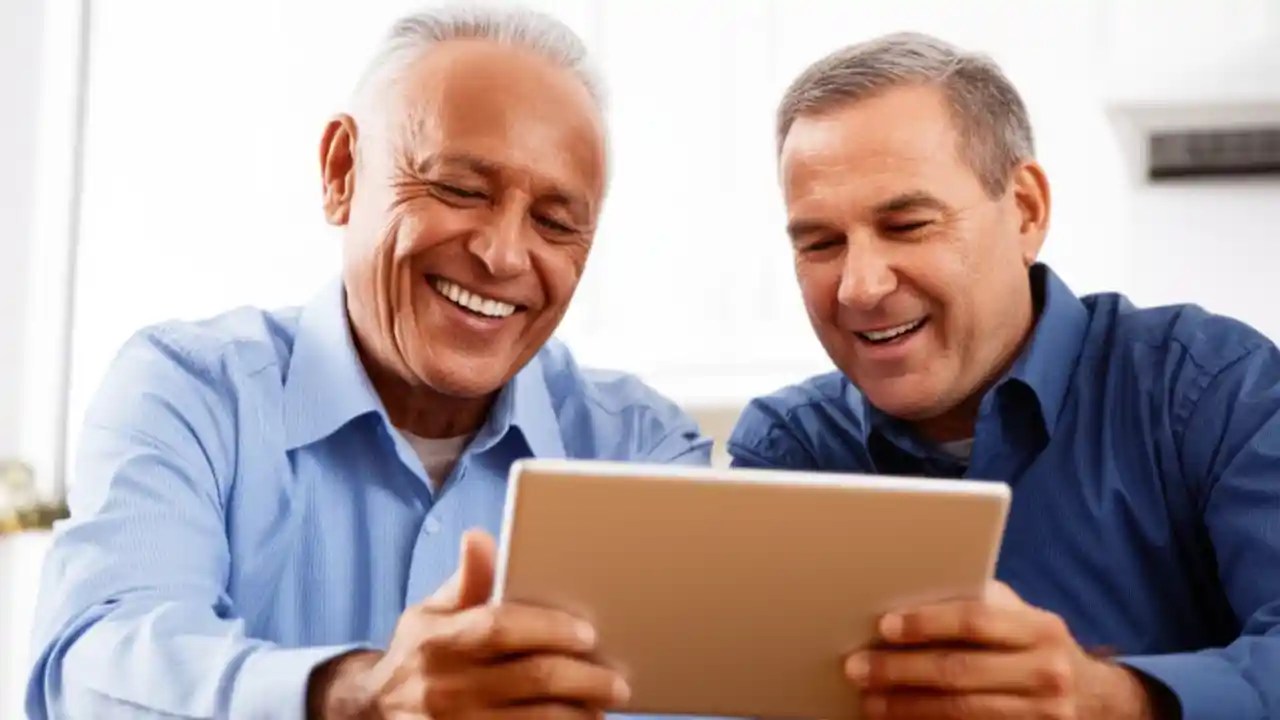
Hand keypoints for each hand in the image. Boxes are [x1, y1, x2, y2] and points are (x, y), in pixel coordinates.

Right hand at [309, 529, 629, 718]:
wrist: (373, 712)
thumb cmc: (418, 654)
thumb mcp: (430, 613)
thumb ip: (466, 580)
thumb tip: (479, 536)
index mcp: (439, 640)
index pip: (500, 628)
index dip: (549, 628)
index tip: (588, 633)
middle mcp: (446, 686)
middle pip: (531, 678)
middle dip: (583, 678)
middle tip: (617, 680)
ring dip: (578, 713)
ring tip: (605, 704)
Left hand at [843, 582, 1157, 718]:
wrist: (1093, 698)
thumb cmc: (1033, 645)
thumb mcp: (1020, 617)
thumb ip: (979, 604)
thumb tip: (907, 592)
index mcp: (1041, 629)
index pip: (975, 620)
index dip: (926, 623)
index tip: (884, 626)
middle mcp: (1047, 673)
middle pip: (960, 671)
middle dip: (901, 670)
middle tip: (857, 667)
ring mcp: (1043, 715)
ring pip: (961, 712)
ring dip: (907, 707)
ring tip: (868, 700)